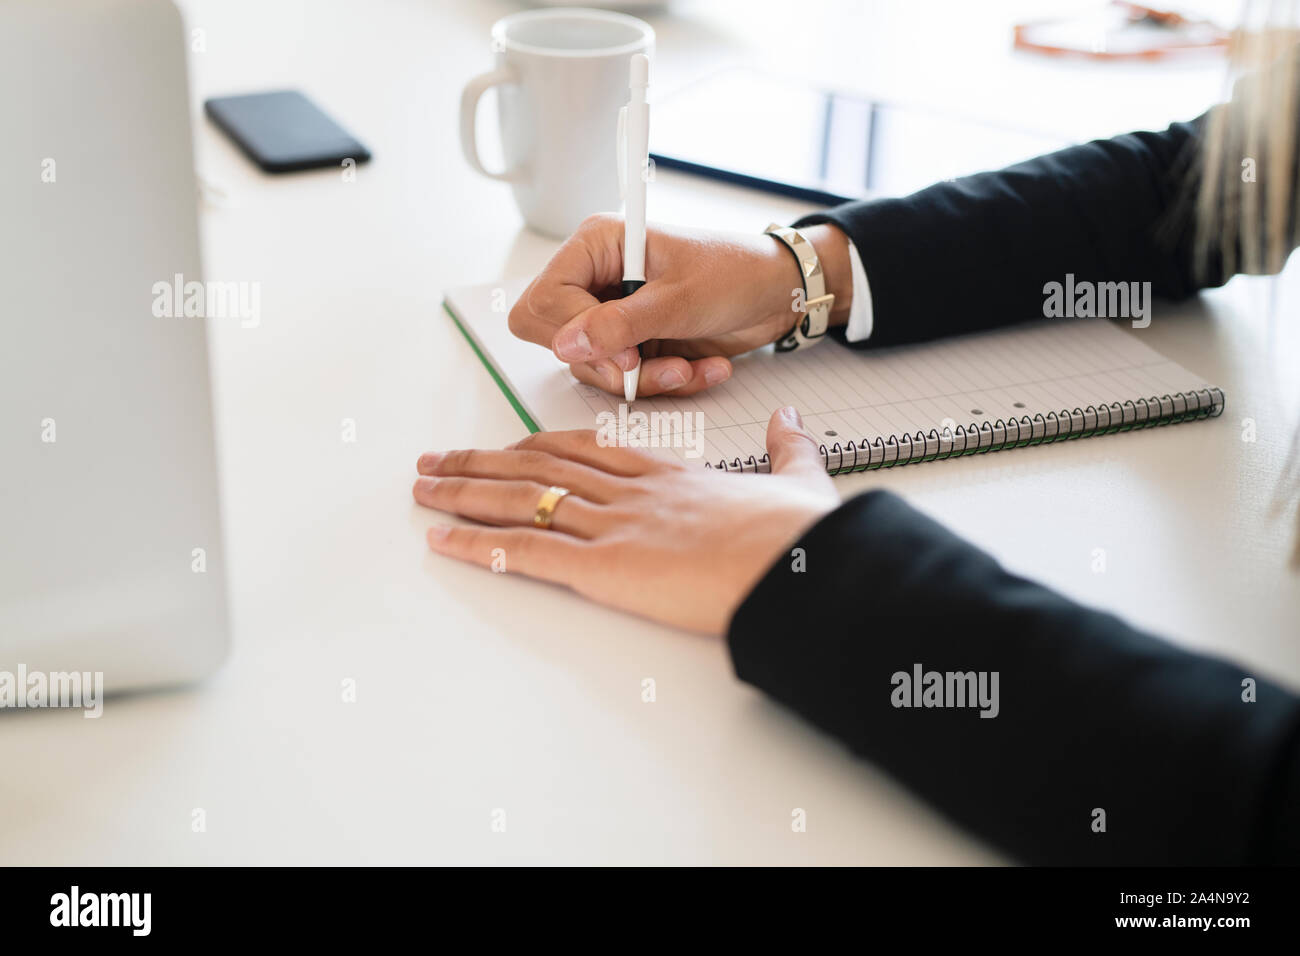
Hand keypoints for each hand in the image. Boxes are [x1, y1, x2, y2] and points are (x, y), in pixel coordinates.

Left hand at [412, 407, 837, 633]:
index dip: (537, 445)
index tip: (508, 445)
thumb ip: (790, 447)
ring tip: (421, 490)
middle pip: (536, 466)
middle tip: (437, 460)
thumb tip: (791, 419)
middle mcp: (629, 492)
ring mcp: (612, 526)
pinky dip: (477, 546)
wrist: (801, 565)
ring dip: (462, 495)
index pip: (586, 449)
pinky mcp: (603, 567)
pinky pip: (525, 552)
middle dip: (479, 464)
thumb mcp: (801, 481)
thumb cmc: (799, 535)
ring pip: (519, 500)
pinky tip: (442, 541)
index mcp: (668, 474)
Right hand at [508, 214, 851, 396]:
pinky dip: (663, 382)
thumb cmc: (735, 274)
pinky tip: (700, 368)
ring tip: (686, 367)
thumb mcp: (679, 299)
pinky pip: (626, 380)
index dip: (574, 333)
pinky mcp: (633, 343)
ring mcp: (613, 314)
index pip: (545, 299)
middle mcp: (597, 280)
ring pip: (594, 367)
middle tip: (641, 364)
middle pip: (556, 338)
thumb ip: (619, 324)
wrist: (777, 295)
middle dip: (605, 363)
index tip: (621, 351)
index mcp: (598, 246)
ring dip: (643, 378)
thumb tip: (566, 345)